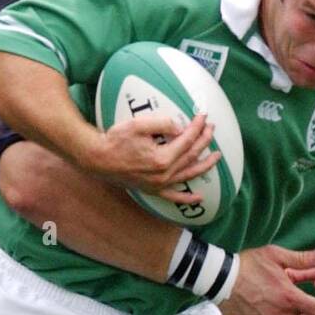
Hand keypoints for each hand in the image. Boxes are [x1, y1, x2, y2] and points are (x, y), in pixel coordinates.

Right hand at [92, 112, 220, 203]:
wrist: (97, 159)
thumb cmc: (115, 140)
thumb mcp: (138, 125)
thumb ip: (162, 123)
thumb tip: (180, 128)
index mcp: (162, 159)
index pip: (187, 140)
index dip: (197, 127)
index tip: (203, 116)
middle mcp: (164, 175)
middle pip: (191, 156)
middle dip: (204, 141)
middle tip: (211, 129)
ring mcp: (159, 184)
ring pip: (188, 175)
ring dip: (204, 165)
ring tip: (217, 157)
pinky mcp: (153, 189)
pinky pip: (173, 197)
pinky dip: (187, 198)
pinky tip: (199, 197)